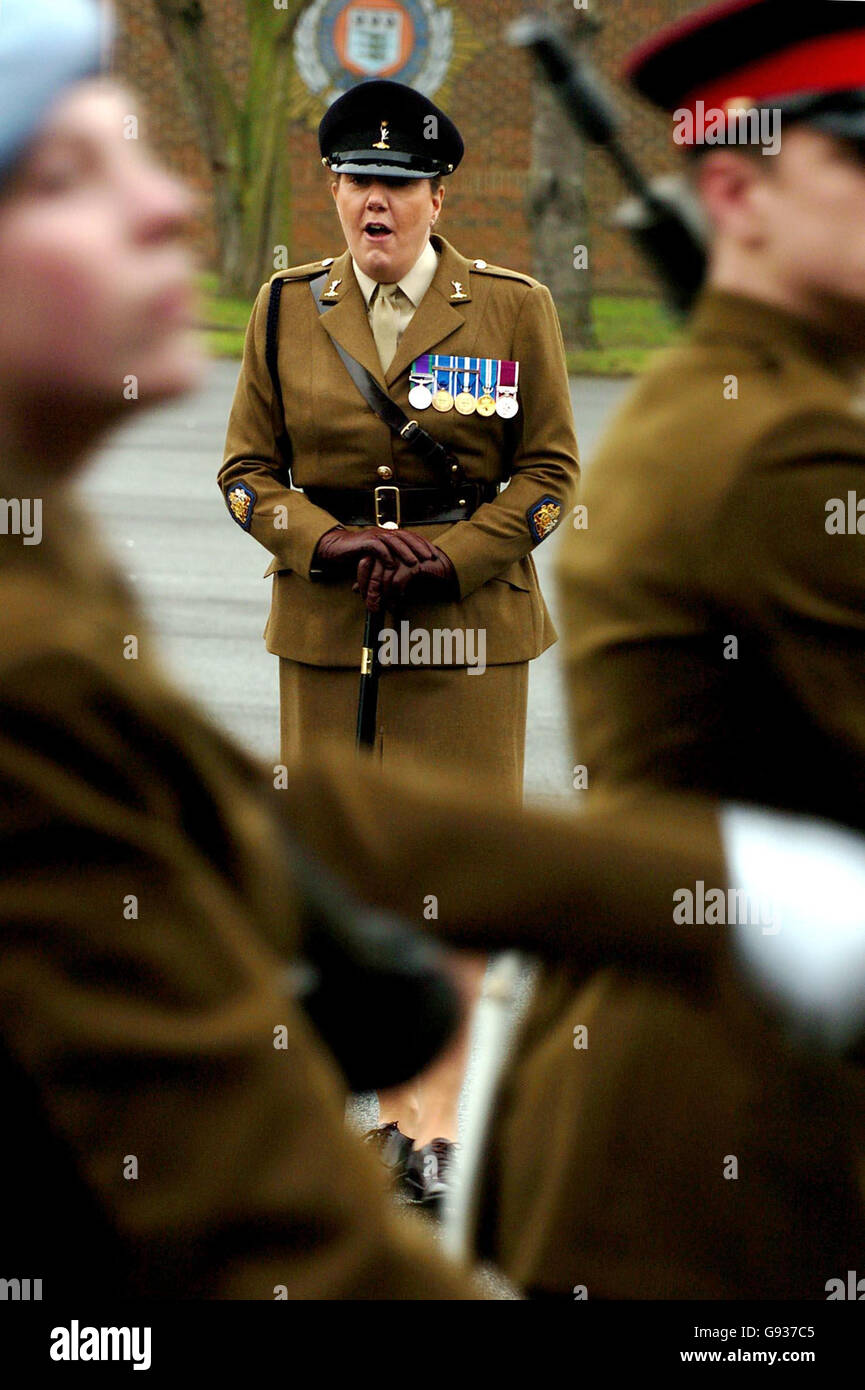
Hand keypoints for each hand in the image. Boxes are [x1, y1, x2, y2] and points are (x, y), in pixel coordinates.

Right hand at [314, 526, 431, 575]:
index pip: (410, 537)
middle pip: (406, 536)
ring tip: (415, 562)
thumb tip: (407, 571)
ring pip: (393, 541)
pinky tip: (392, 563)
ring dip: (405, 551)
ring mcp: (373, 536)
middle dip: (419, 546)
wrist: (335, 548)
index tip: (435, 554)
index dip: (423, 544)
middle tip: (430, 557)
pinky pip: (377, 547)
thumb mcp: (378, 557)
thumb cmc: (358, 554)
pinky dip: (385, 555)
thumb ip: (391, 560)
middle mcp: (383, 532)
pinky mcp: (363, 542)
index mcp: (389, 535)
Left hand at [355, 538, 455, 611]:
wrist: (445, 569)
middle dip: (369, 591)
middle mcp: (392, 550)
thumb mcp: (393, 576)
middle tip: (371, 608)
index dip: (361, 581)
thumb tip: (354, 589)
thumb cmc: (417, 573)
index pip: (364, 564)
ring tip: (381, 609)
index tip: (361, 597)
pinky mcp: (412, 565)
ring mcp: (402, 556)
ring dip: (381, 597)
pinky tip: (395, 606)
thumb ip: (374, 580)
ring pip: (383, 578)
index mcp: (386, 550)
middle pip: (371, 571)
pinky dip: (394, 597)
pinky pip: (397, 582)